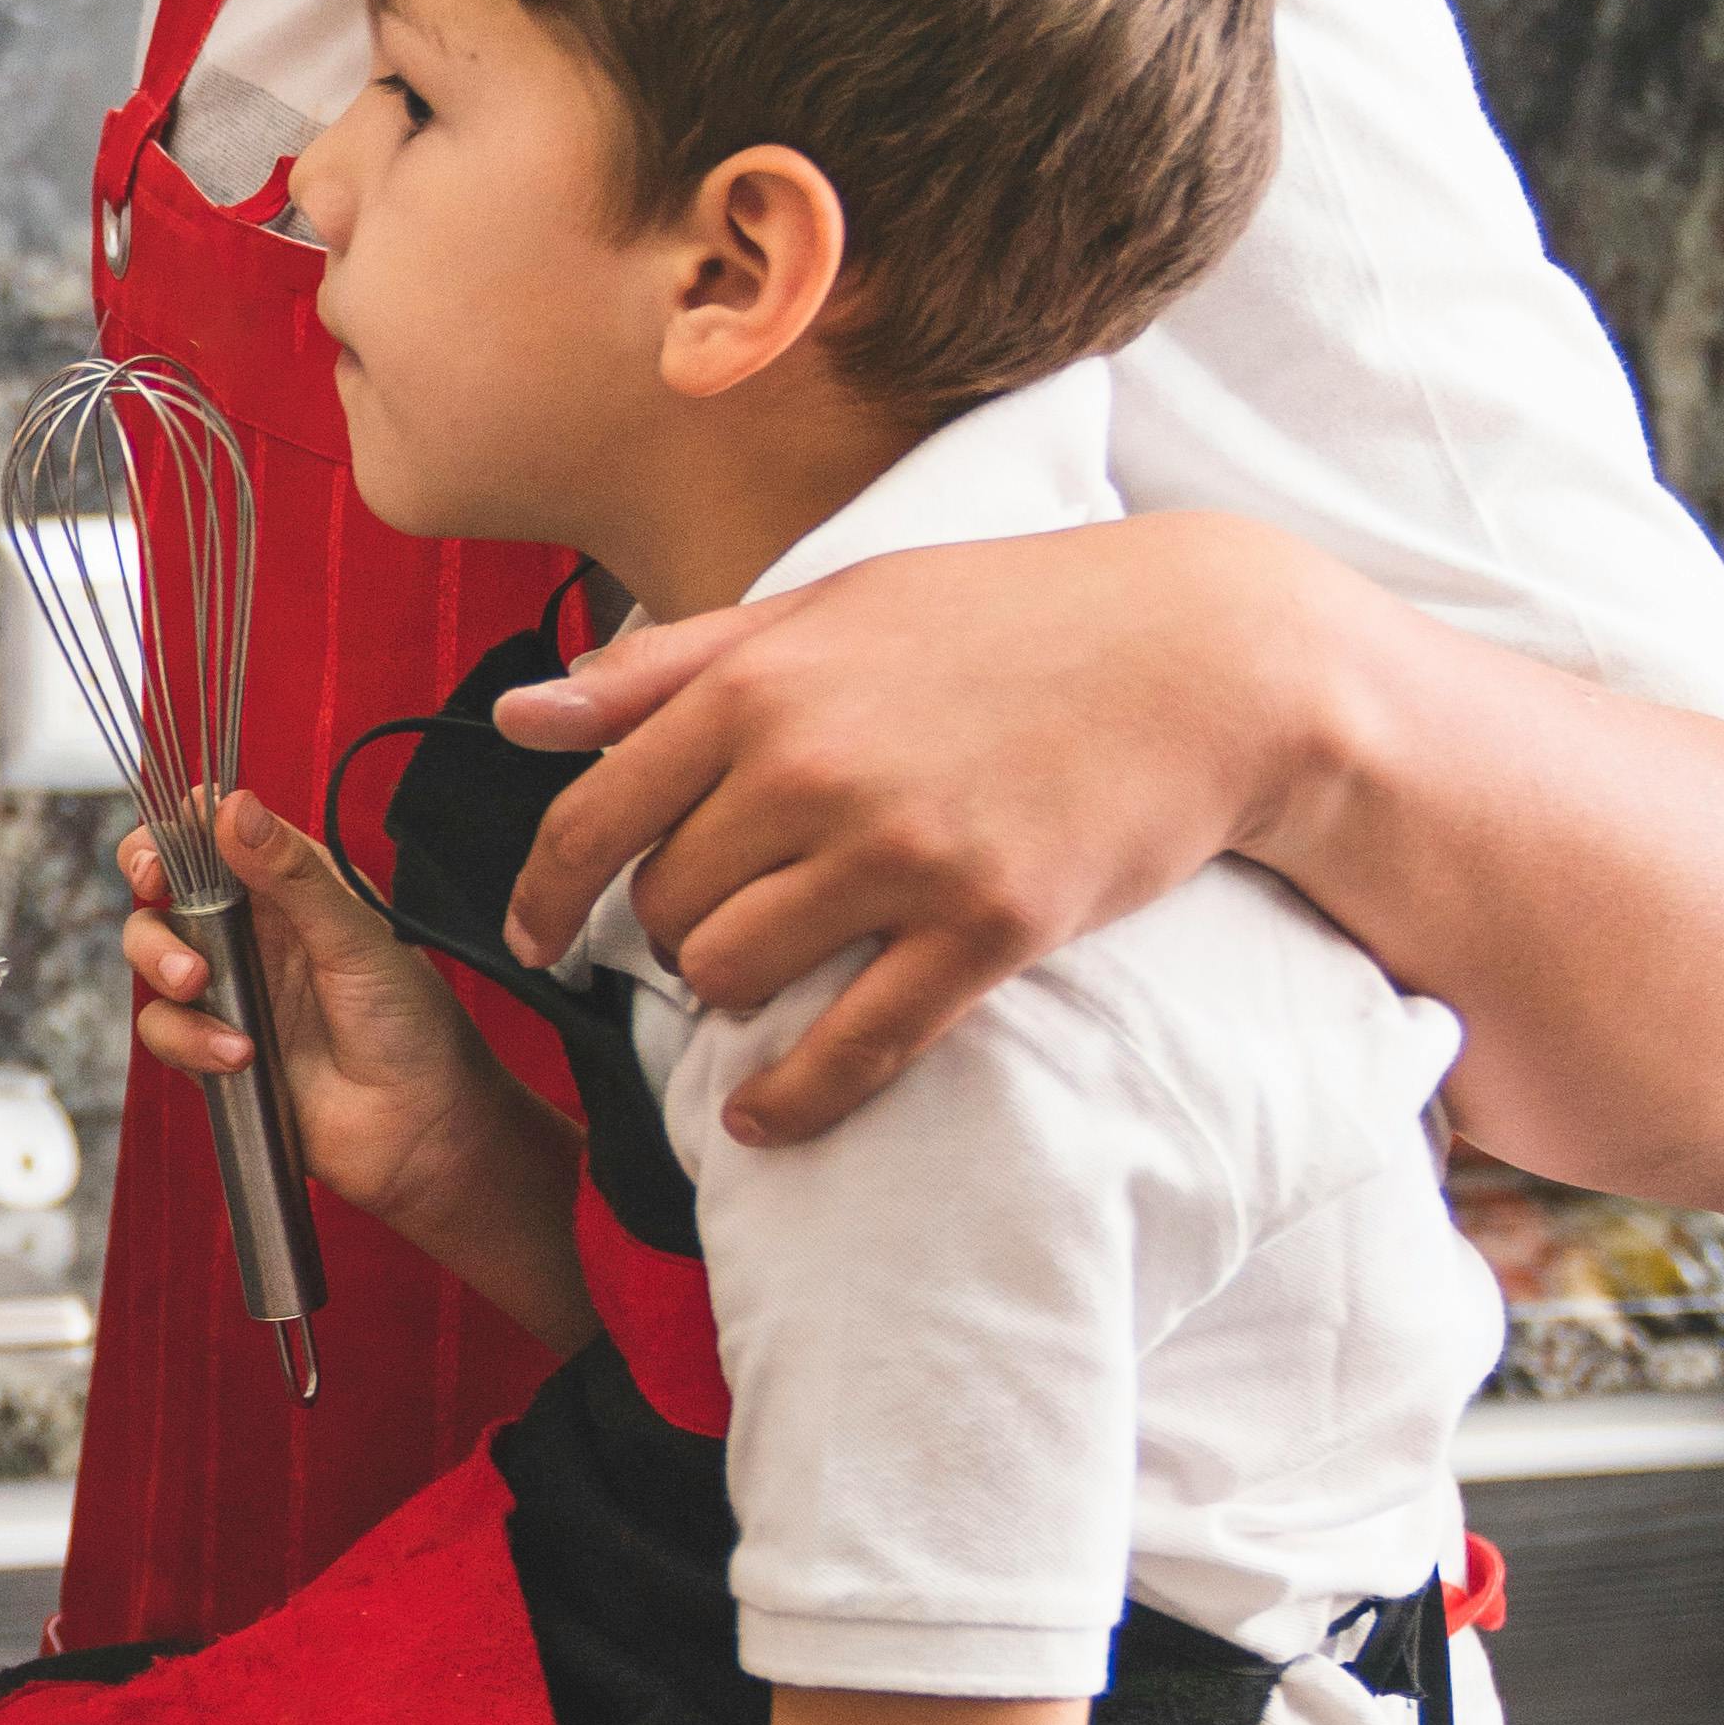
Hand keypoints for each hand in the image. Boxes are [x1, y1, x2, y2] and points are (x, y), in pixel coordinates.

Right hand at [123, 785, 503, 1236]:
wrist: (420, 1129)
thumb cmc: (412, 1026)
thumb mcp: (357, 936)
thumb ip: (291, 873)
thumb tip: (234, 804)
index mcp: (293, 886)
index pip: (214, 832)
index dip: (175, 829)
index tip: (161, 852)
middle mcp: (254, 930)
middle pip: (165, 888)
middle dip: (150, 894)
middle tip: (156, 897)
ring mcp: (232, 989)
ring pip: (152, 957)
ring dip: (163, 966)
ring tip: (203, 988)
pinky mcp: (213, 1048)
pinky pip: (165, 1030)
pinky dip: (189, 1040)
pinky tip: (238, 1056)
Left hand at [497, 514, 1313, 1146]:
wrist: (1202, 656)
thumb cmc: (1007, 616)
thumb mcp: (826, 606)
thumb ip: (666, 666)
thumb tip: (521, 716)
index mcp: (761, 686)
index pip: (593, 818)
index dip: (543, 893)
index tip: (531, 936)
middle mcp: (812, 772)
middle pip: (662, 905)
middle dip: (669, 924)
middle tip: (719, 911)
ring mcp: (900, 855)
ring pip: (729, 976)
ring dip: (728, 992)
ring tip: (768, 966)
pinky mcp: (985, 928)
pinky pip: (850, 1048)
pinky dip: (790, 1099)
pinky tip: (763, 1118)